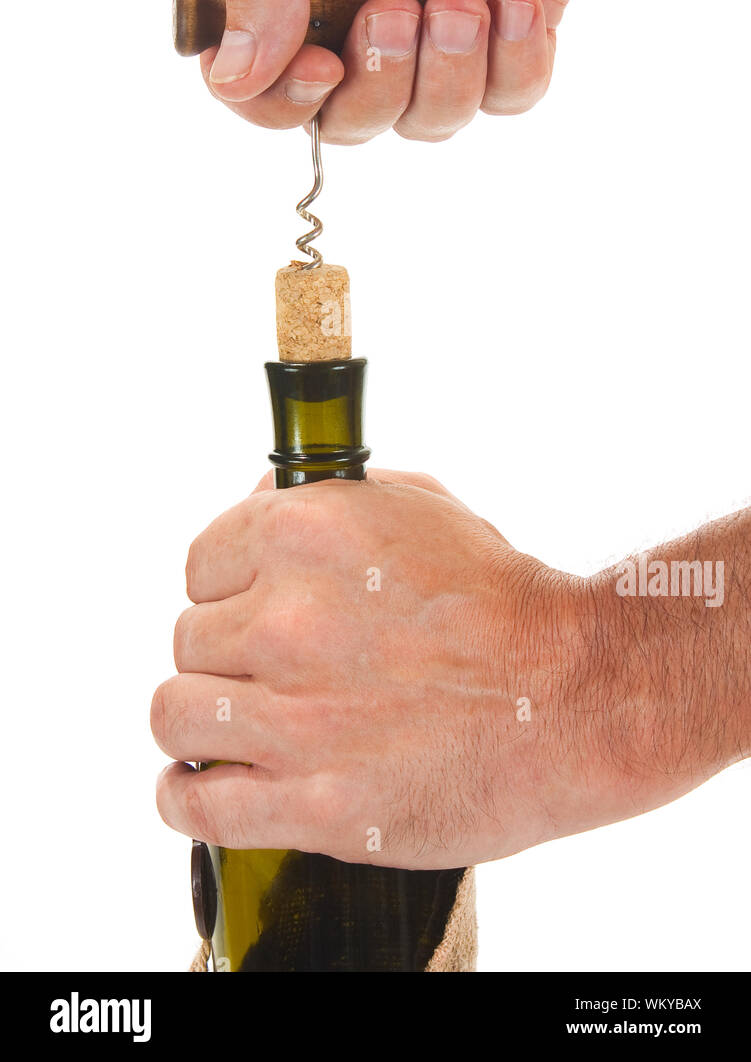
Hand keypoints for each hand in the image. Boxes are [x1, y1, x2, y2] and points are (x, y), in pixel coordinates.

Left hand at [152, 471, 747, 869]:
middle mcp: (286, 620)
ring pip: (173, 716)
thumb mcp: (417, 507)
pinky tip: (203, 788)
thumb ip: (320, 500)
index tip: (251, 613)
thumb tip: (250, 504)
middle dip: (227, 656)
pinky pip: (195, 805)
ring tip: (237, 731)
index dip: (227, 591)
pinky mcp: (313, 806)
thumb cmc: (501, 599)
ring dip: (201, 723)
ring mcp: (295, 718)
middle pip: (188, 641)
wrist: (578, 696)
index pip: (199, 566)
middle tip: (277, 674)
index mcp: (303, 534)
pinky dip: (186, 798)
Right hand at [203, 0, 643, 140]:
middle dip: (376, 87)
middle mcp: (361, 0)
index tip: (321, 67)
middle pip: (349, 116)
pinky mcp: (515, 10)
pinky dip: (515, 65)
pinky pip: (510, 93)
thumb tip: (230, 74)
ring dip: (448, 78)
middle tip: (402, 10)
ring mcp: (439, 10)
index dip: (282, 100)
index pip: (260, 81)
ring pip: (430, 117)